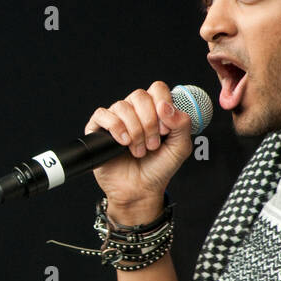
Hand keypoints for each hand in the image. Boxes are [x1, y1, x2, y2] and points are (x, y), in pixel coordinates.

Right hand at [85, 81, 194, 219]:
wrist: (139, 190)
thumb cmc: (158, 169)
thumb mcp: (180, 148)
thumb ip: (182, 124)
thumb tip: (165, 106)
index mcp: (155, 110)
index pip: (157, 89)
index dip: (162, 105)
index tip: (166, 129)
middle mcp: (135, 111)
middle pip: (139, 95)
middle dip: (149, 122)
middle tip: (153, 144)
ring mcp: (116, 119)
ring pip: (122, 106)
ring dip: (135, 131)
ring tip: (139, 150)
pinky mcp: (98, 129)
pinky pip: (103, 115)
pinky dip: (115, 127)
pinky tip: (123, 143)